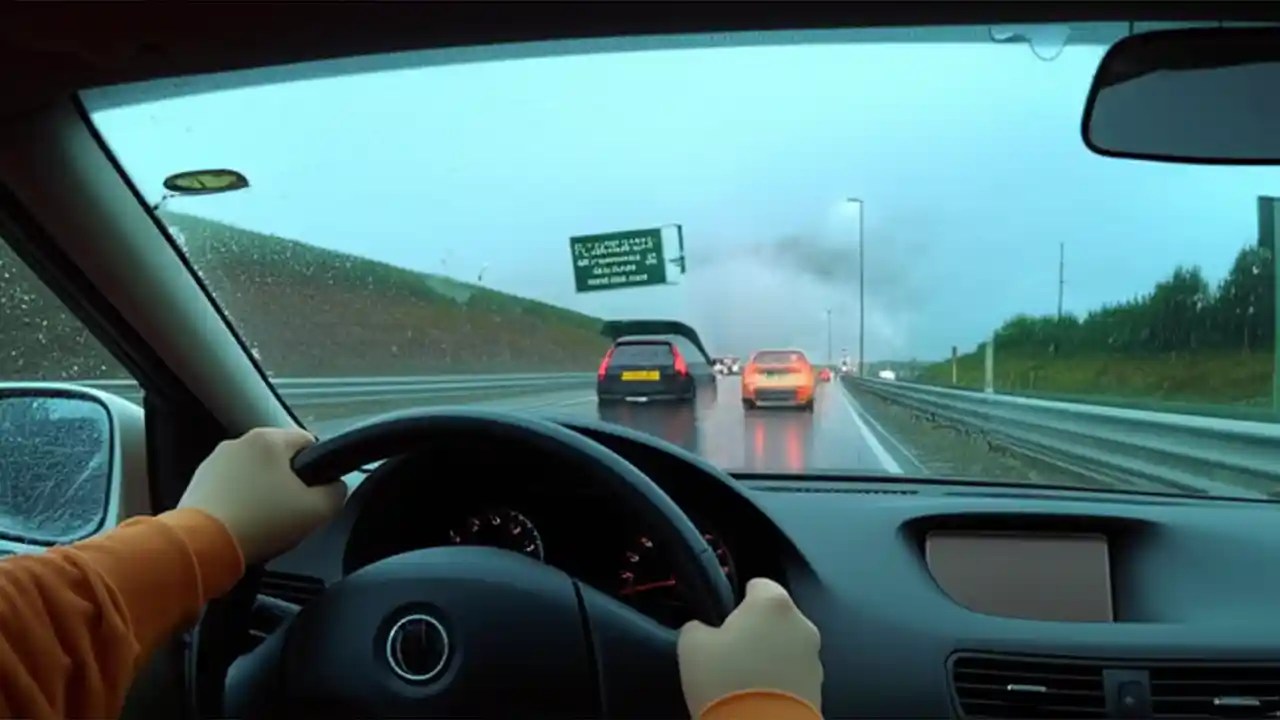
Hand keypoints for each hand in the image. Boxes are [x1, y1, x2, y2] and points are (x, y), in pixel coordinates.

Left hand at [178, 427, 346, 563]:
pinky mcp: (196, 482)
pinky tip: (240, 525)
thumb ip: (336, 492)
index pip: (310, 442)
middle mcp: (239, 441)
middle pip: (279, 459)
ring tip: (262, 523)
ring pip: (253, 474)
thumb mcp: (317, 511)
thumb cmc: (262, 522)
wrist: (202, 547)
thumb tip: (334, 486)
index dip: (319, 470)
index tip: (313, 497)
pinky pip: (229, 488)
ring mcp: (213, 461)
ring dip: (261, 492)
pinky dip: (238, 502)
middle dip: (287, 483)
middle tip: (291, 513)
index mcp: (269, 438)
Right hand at [677, 578, 822, 715]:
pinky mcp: (820, 687)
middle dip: (757, 629)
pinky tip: (761, 695)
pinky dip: (781, 679)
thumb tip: (704, 628)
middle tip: (731, 652)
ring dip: (771, 655)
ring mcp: (815, 657)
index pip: (757, 584)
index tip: (723, 621)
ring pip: (787, 646)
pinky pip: (794, 673)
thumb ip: (698, 625)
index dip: (738, 600)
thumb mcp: (692, 645)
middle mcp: (801, 623)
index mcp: (773, 602)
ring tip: (746, 679)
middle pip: (774, 617)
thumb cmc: (725, 678)